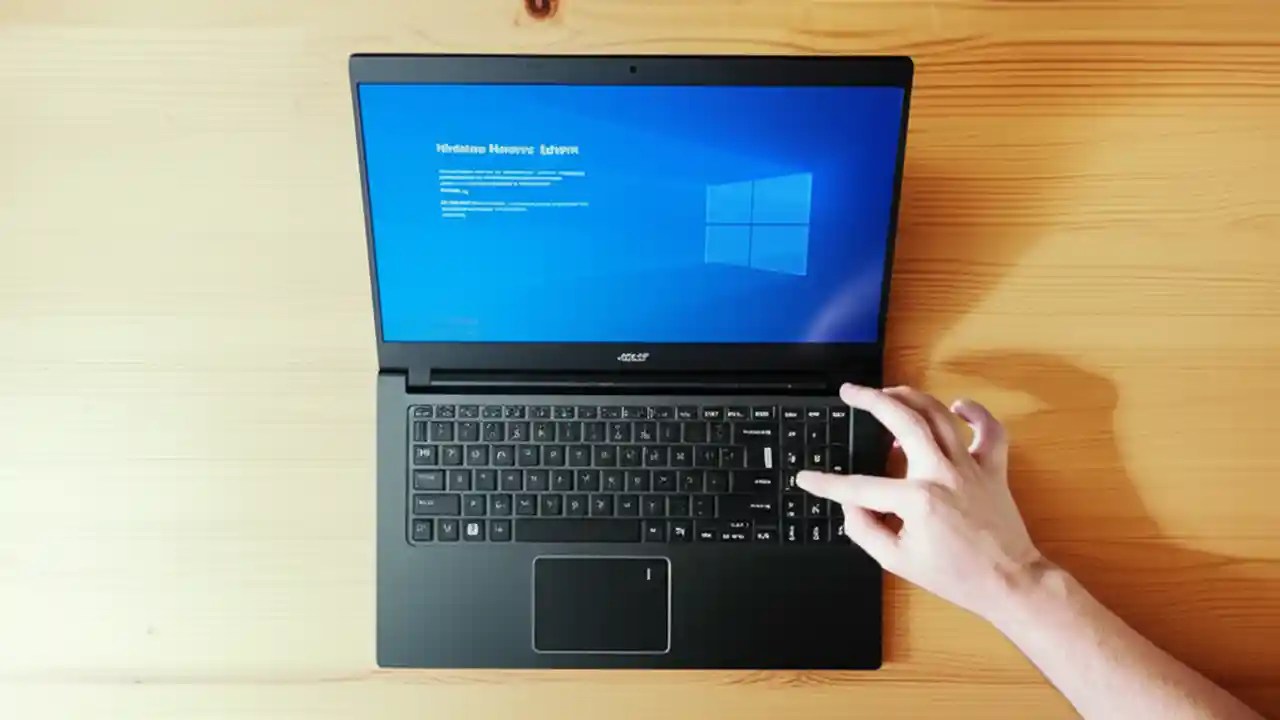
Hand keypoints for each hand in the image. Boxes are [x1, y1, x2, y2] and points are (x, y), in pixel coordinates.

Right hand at [798, 384, 1045, 620]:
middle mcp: (942, 473)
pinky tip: (957, 407)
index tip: (807, 477)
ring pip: (939, 414)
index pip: (859, 486)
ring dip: (911, 397)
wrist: (1009, 582)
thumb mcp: (897, 561)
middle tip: (849, 392)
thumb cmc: (957, 576)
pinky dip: (975, 413)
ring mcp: (970, 467)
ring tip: (888, 392)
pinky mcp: (993, 468)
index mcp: (917, 500)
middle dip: (870, 400)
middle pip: (903, 420)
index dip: (827, 483)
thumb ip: (865, 530)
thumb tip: (850, 506)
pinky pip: (989, 430)